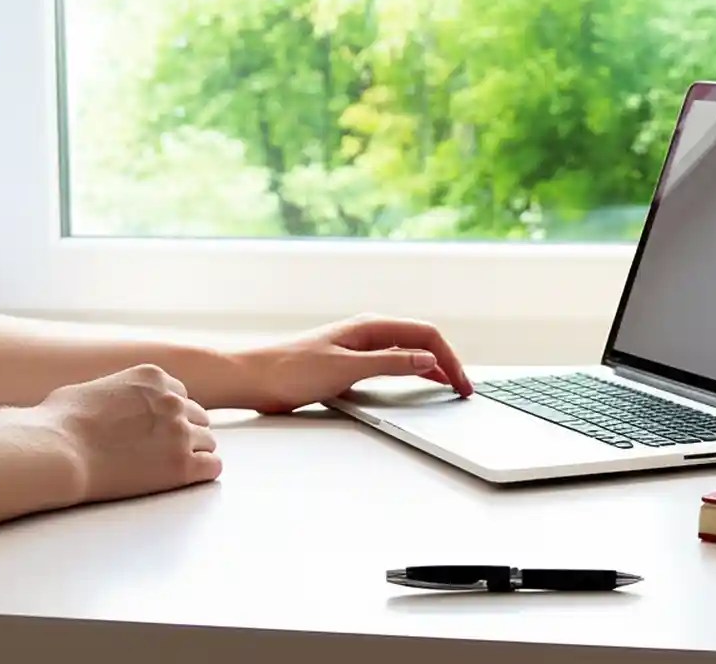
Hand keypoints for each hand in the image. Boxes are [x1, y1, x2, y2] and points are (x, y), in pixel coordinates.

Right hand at [38, 364, 220, 503]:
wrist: (56, 452)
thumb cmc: (58, 423)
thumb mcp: (90, 389)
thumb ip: (116, 391)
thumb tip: (111, 401)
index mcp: (154, 378)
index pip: (182, 396)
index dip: (168, 416)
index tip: (153, 431)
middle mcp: (173, 401)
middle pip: (198, 418)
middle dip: (183, 433)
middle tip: (159, 452)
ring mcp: (180, 432)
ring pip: (208, 442)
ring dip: (192, 453)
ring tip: (164, 467)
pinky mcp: (182, 464)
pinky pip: (213, 466)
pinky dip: (201, 472)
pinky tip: (181, 478)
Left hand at [235, 314, 473, 413]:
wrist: (251, 377)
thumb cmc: (290, 370)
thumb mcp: (346, 368)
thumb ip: (389, 363)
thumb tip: (426, 360)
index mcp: (370, 327)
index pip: (426, 335)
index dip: (449, 359)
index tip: (461, 384)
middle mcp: (368, 332)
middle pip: (422, 342)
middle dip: (448, 363)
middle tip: (464, 389)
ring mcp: (360, 347)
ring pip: (409, 353)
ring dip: (433, 368)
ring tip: (451, 388)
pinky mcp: (351, 362)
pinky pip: (393, 363)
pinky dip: (413, 373)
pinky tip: (420, 384)